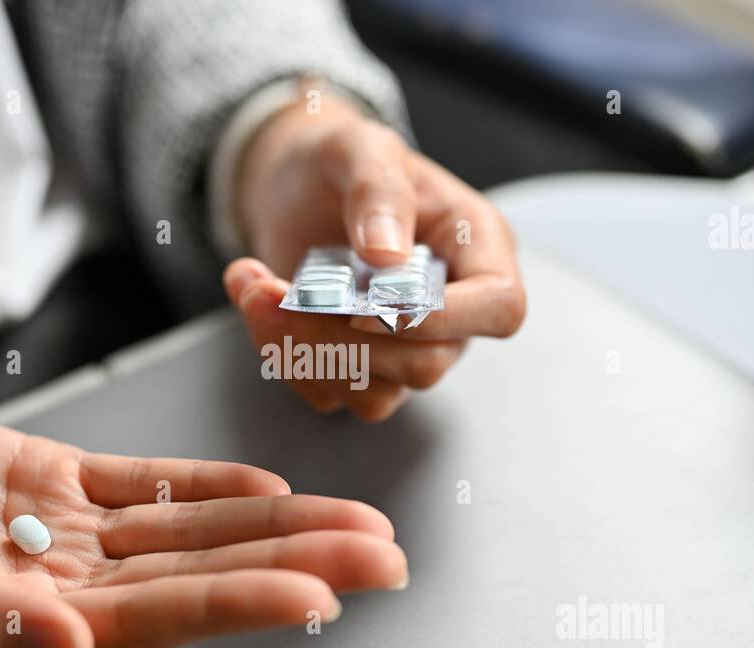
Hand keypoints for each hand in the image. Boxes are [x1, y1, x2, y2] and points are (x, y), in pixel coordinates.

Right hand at [0, 393, 404, 647]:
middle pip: (202, 575)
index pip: (161, 618)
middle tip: (382, 553)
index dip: (243, 602)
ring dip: (275, 523)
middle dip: (297, 563)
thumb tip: (63, 644)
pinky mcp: (53, 483)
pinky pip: (147, 487)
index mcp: (24, 631)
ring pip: (192, 530)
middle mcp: (63, 590)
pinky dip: (207, 486)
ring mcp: (64, 536)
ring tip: (354, 520)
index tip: (321, 591)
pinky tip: (264, 488)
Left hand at [225, 94, 525, 419]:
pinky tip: (257, 302)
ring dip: (302, 349)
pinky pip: (329, 392)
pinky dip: (283, 355)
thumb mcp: (358, 148)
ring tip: (253, 287)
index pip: (499, 308)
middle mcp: (451, 309)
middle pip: (426, 364)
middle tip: (271, 289)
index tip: (366, 303)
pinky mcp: (359, 367)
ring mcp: (406, 346)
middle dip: (340, 337)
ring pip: (375, 394)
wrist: (292, 184)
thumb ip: (378, 190)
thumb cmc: (341, 160)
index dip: (441, 319)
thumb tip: (387, 255)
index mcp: (476, 249)